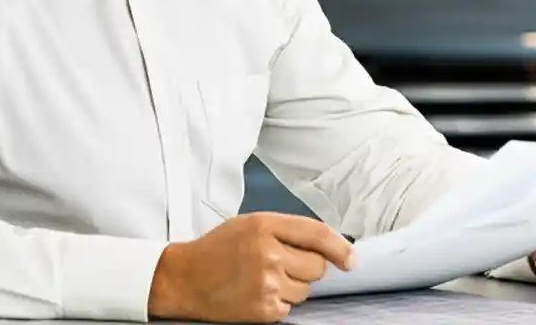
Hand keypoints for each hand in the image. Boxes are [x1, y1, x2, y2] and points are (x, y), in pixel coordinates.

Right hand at [148, 212, 354, 322]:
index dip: (340, 247)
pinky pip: (290, 309)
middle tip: (281, 265)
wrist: (183, 279)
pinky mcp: (263, 309)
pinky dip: (278, 304)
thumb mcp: (248, 225)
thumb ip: (285, 231)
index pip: (316, 233)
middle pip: (317, 266)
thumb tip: (326, 248)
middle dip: (306, 268)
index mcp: (264, 225)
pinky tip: (256, 294)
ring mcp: (266, 283)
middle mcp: (267, 253)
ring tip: (262, 280)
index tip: (352, 258)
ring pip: (305, 290)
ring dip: (291, 287)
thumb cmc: (217, 250)